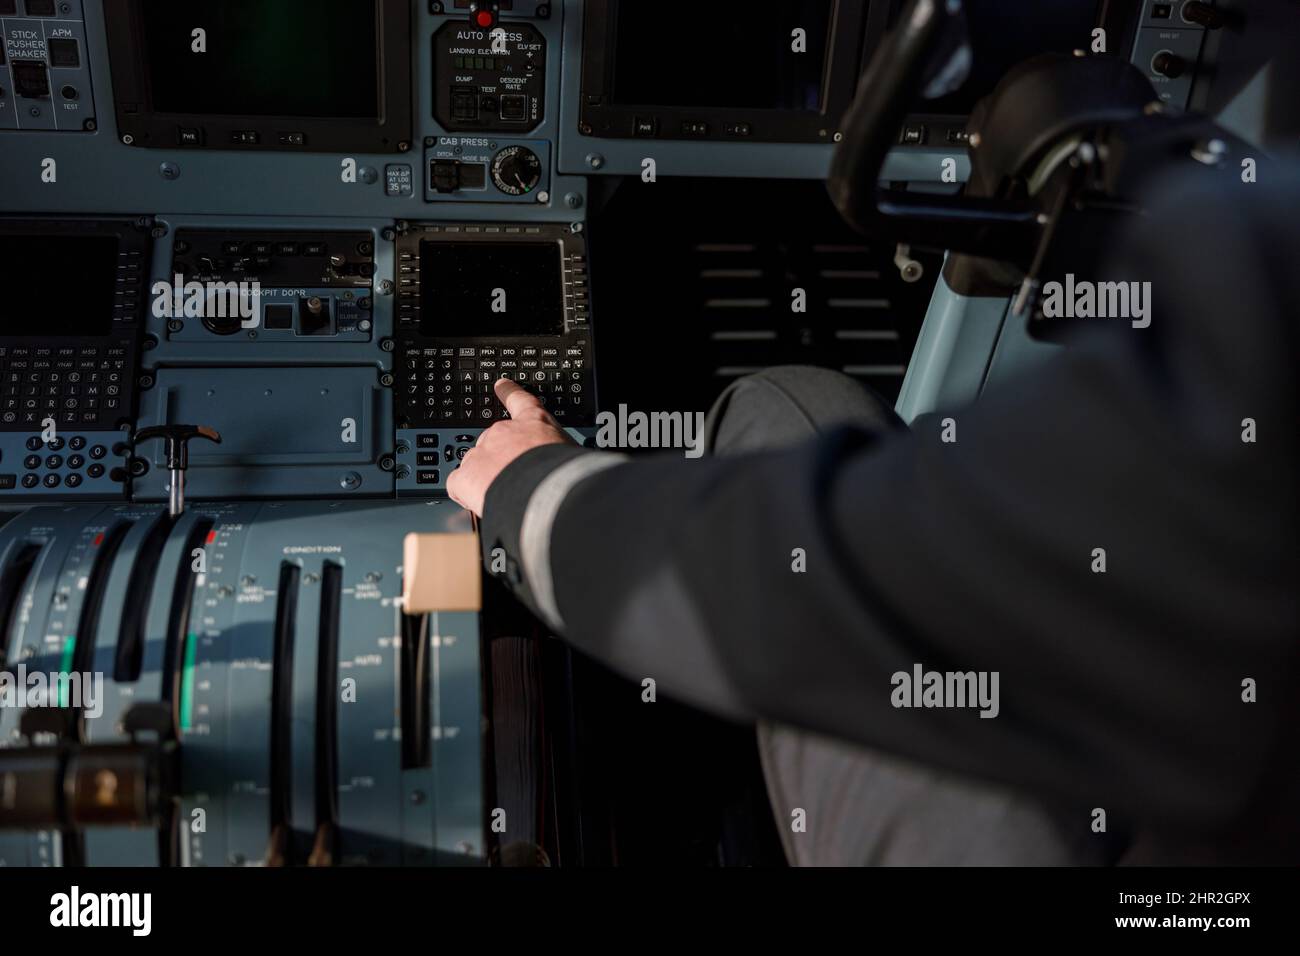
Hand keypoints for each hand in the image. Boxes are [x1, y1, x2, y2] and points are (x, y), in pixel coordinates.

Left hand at [446, 378, 575, 516]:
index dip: (508, 392)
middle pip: (494, 441)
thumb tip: (560, 465)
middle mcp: (504, 432)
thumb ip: (556, 452)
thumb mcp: (569, 452)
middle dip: (502, 460)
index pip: (519, 400)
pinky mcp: (467, 476)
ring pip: (476, 464)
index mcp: (534, 422)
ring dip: (486, 478)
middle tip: (517, 480)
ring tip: (504, 497)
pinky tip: (479, 502)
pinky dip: (465, 493)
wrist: (546, 491)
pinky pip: (458, 483)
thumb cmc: (564, 473)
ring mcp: (482, 452)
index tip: (501, 386)